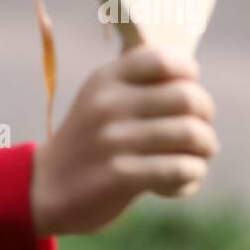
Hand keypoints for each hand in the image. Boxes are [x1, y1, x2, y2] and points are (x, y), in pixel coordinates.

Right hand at [31, 45, 219, 236]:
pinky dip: (191, 177)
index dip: (189, 79)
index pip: (166, 60)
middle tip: (199, 136)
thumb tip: (197, 87)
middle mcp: (108, 104)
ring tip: (196, 160)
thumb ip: (141, 86)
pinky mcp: (119, 175)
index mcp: (106, 79)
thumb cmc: (89, 143)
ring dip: (205, 151)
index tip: (183, 101)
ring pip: (192, 135)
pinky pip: (181, 169)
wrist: (45, 188)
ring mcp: (113, 140)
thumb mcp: (102, 101)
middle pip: (190, 97)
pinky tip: (179, 184)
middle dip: (205, 119)